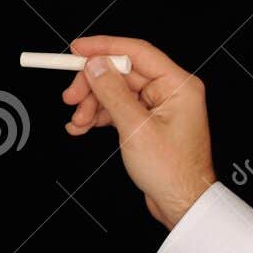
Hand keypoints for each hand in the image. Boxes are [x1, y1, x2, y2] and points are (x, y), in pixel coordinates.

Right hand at [61, 35, 216, 228]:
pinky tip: (82, 126)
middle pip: (122, 73)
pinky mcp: (148, 122)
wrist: (182, 205)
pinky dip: (99, 116)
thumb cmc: (173, 172)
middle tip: (70, 97)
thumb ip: (112, 93)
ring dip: (92, 104)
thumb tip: (95, 65)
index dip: (103, 47)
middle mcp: (170, 92)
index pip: (137, 52)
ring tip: (77, 122)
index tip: (76, 49)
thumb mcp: (136, 129)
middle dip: (92, 84)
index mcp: (178, 86)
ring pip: (116, 92)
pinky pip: (119, 109)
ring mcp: (159, 107)